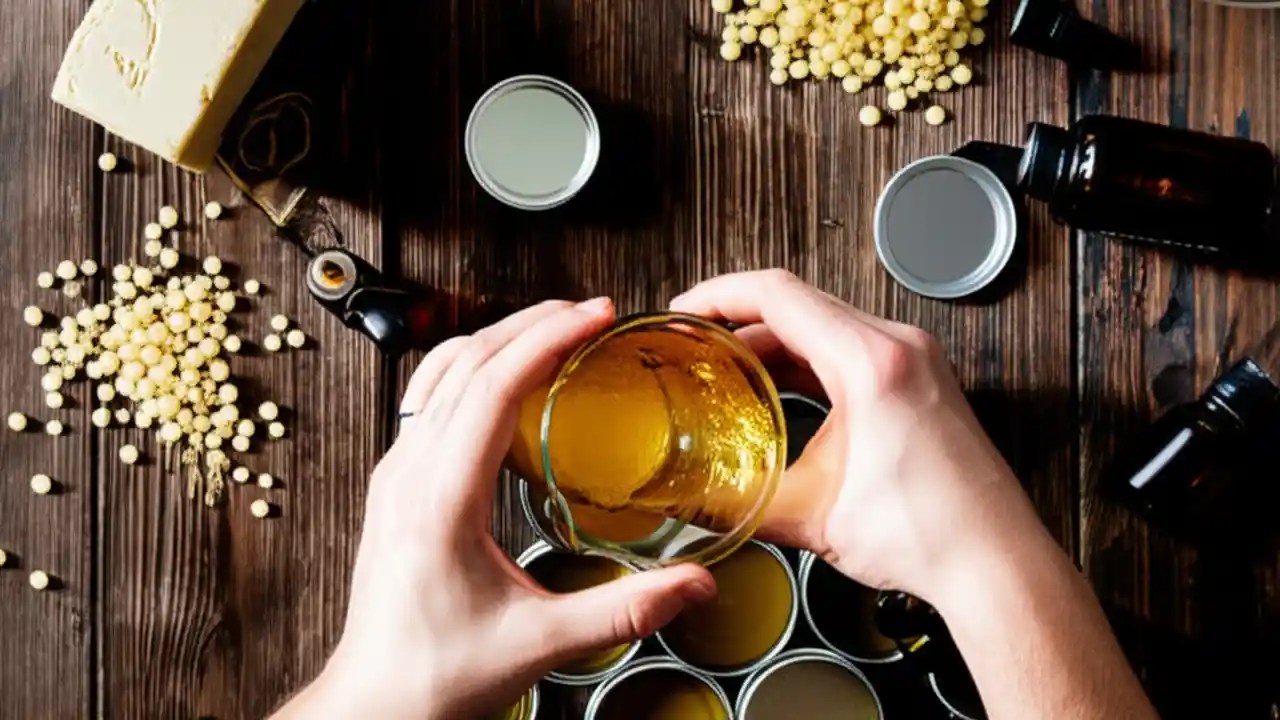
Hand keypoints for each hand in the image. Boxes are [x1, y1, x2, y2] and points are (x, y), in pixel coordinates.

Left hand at [275, 299, 714, 719]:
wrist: (376, 700)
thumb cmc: (439, 674)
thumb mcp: (540, 643)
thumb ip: (624, 610)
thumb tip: (693, 584)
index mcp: (439, 500)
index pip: (492, 387)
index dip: (547, 340)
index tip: (594, 315)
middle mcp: (408, 474)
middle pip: (465, 363)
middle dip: (530, 323)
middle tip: (588, 310)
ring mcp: (395, 475)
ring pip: (440, 374)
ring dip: (496, 338)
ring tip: (551, 327)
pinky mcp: (396, 485)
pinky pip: (429, 400)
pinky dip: (473, 369)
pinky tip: (505, 379)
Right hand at [671, 270, 1049, 601]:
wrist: (993, 562)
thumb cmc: (929, 536)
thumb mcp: (812, 517)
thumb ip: (737, 506)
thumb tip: (688, 503)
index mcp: (871, 363)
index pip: (778, 295)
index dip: (719, 295)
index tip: (684, 311)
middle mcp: (899, 347)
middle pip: (801, 303)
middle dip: (740, 318)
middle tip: (697, 341)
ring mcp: (916, 360)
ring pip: (827, 324)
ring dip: (775, 340)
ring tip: (729, 365)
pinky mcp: (922, 380)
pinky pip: (853, 347)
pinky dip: (809, 358)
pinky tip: (781, 388)